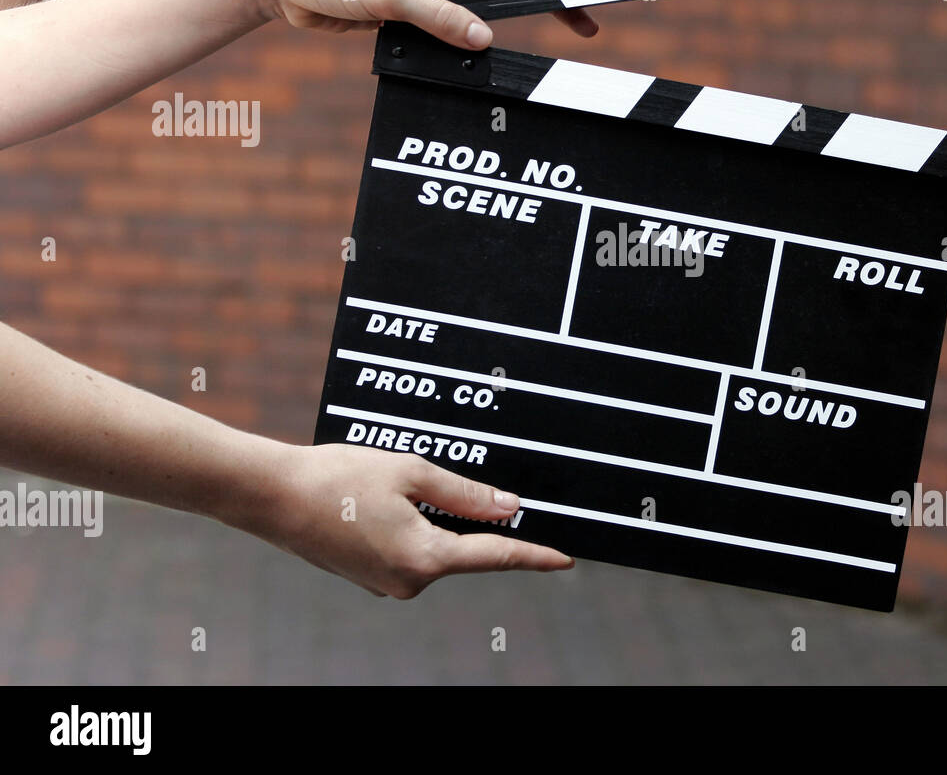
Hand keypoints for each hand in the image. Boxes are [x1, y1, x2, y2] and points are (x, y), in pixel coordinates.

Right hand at [251, 442, 573, 598]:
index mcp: (425, 558)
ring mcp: (387, 584)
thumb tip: (507, 506)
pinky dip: (410, 524)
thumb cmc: (338, 478)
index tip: (566, 558)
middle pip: (462, 546)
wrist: (271, 496)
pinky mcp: (369, 576)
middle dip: (463, 513)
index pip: (496, 555)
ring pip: (433, 545)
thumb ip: (466, 493)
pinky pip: (408, 549)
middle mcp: (409, 581)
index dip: (534, 554)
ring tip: (390, 483)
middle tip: (429, 479)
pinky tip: (381, 498)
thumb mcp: (411, 472)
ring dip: (431, 515)